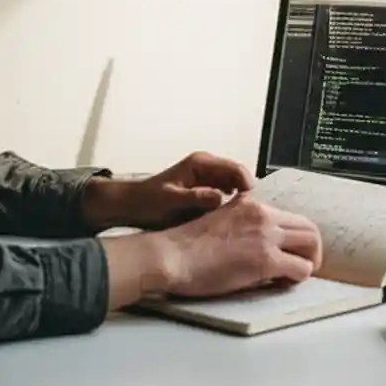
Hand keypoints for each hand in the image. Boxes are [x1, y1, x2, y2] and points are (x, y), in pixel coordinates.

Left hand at [83, 151, 254, 230]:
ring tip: (244, 220)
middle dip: (246, 194)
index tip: (252, 204)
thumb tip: (219, 197)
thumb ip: (195, 197)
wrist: (132, 207)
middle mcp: (207, 167)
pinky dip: (229, 207)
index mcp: (201, 163)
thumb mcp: (171, 200)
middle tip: (252, 216)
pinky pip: (225, 196)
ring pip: (234, 188)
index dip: (247, 184)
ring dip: (239, 202)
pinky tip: (230, 222)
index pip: (235, 168)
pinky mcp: (205, 191)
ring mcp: (207, 179)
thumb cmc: (149, 202)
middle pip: (238, 177)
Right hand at [154, 195, 323, 297]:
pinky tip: (284, 283)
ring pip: (311, 244)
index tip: (290, 251)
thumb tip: (258, 243)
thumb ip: (241, 223)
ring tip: (297, 275)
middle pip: (308, 227)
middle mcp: (263, 214)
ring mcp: (266, 235)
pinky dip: (298, 277)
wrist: (171, 255)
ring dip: (310, 262)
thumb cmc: (186, 246)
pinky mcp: (265, 259)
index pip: (289, 216)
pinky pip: (301, 269)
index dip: (295, 237)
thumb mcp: (219, 220)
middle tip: (303, 265)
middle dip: (311, 248)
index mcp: (250, 204)